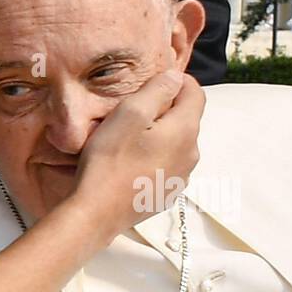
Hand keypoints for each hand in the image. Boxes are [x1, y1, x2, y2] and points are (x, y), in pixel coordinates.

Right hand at [73, 69, 204, 246]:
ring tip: (132, 139)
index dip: (179, 81)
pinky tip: (132, 164)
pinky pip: (167, 166)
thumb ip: (157, 90)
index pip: (196, 94)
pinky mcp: (166, 194)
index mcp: (185, 130)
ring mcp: (180, 177)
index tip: (157, 80)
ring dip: (161, 136)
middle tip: (136, 111)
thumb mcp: (129, 114)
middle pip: (186, 120)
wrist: (96, 214)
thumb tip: (175, 77)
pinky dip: (155, 158)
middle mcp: (191, 154)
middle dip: (167, 110)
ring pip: (177, 145)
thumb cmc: (109, 161)